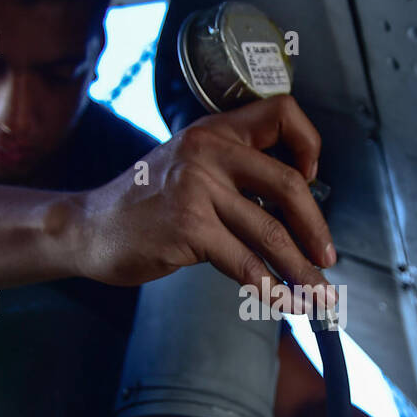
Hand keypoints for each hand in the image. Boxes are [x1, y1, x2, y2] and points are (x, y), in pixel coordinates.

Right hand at [79, 95, 336, 299]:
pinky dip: (270, 289)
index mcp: (215, 130)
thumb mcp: (188, 167)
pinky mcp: (188, 228)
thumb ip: (234, 173)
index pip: (281, 113)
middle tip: (328, 258)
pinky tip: (283, 303)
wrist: (88, 228)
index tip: (313, 178)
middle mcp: (209, 152)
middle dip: (316, 228)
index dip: (308, 143)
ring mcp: (197, 189)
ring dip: (301, 269)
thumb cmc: (144, 204)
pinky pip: (245, 263)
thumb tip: (295, 210)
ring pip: (271, 232)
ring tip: (318, 294)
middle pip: (288, 185)